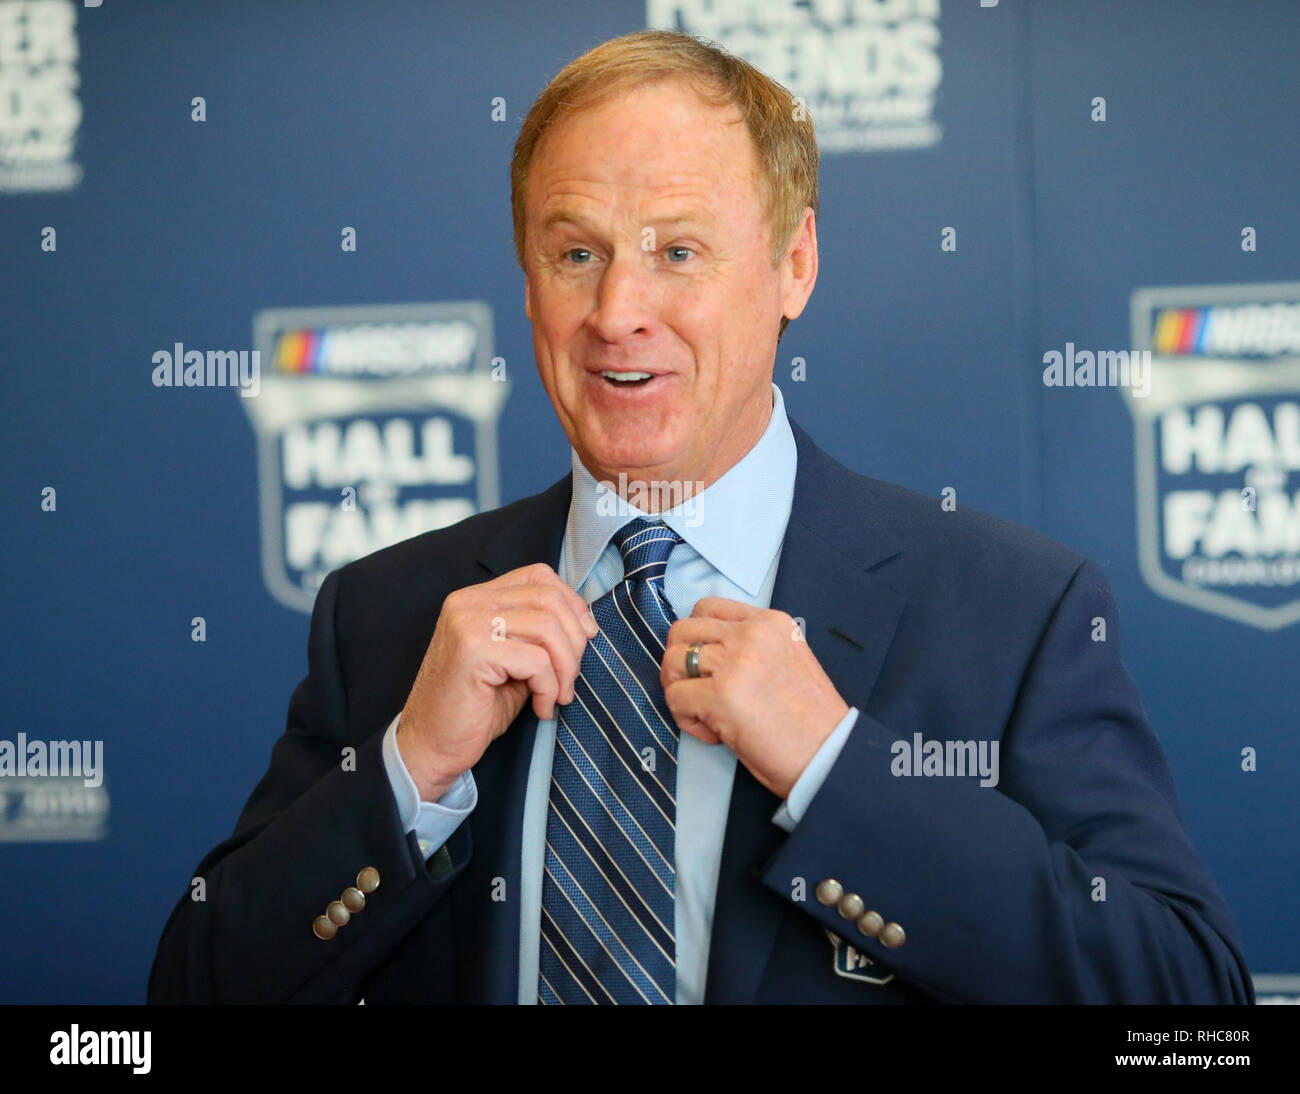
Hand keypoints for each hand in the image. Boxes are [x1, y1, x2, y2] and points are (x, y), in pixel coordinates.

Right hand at [398, 563, 597, 799]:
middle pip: (548, 598)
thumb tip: (586, 624)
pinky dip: (549, 687)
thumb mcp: (513, 662)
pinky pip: (536, 660)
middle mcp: (469, 602)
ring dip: (565, 667)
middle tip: (571, 678)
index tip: (586, 636)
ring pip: (548, 625)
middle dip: (574, 640)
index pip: (538, 576)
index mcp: (477, 598)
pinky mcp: (473, 650)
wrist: (431, 746)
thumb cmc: (474, 709)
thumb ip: (538, 636)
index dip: (571, 603)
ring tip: (559, 696)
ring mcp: (468, 622)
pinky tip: (540, 709)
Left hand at [661, 597, 848, 799]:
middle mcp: (751, 635)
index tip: (706, 664)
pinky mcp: (719, 695)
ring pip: (672, 661)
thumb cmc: (810, 720)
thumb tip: (707, 655)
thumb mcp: (788, 660)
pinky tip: (713, 732)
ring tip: (705, 714)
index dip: (696, 637)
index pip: (708, 608)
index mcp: (770, 623)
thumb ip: (752, 648)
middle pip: (682, 630)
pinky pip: (675, 697)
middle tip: (696, 689)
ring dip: (680, 690)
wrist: (830, 754)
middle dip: (679, 661)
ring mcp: (734, 663)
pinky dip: (685, 719)